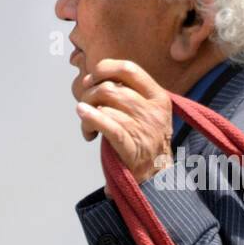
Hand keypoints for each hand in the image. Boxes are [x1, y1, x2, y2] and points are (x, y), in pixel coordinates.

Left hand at [73, 58, 173, 196]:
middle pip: (111, 88)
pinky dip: (91, 120)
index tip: (91, 80)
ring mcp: (143, 129)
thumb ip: (127, 92)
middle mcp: (152, 111)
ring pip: (105, 106)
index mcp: (158, 97)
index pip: (128, 69)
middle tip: (85, 106)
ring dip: (87, 114)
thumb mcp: (148, 111)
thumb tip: (90, 79)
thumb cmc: (146, 140)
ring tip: (87, 127)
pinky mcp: (132, 148)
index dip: (104, 69)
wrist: (159, 174)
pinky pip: (109, 127)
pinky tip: (84, 123)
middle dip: (89, 95)